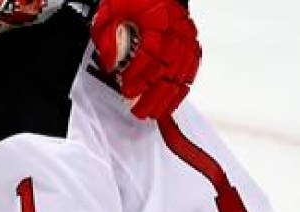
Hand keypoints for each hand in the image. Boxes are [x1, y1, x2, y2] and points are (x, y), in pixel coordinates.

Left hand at [91, 0, 201, 118]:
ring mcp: (186, 35)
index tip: (129, 90)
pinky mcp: (191, 43)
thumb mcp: (108, 14)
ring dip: (167, 96)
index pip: (153, 50)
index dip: (141, 74)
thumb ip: (108, 38)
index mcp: (156, 15)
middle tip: (140, 111)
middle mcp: (176, 26)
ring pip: (183, 70)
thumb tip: (114, 65)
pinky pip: (192, 69)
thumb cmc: (127, 3)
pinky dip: (181, 89)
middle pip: (171, 65)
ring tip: (152, 113)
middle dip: (154, 93)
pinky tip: (170, 103)